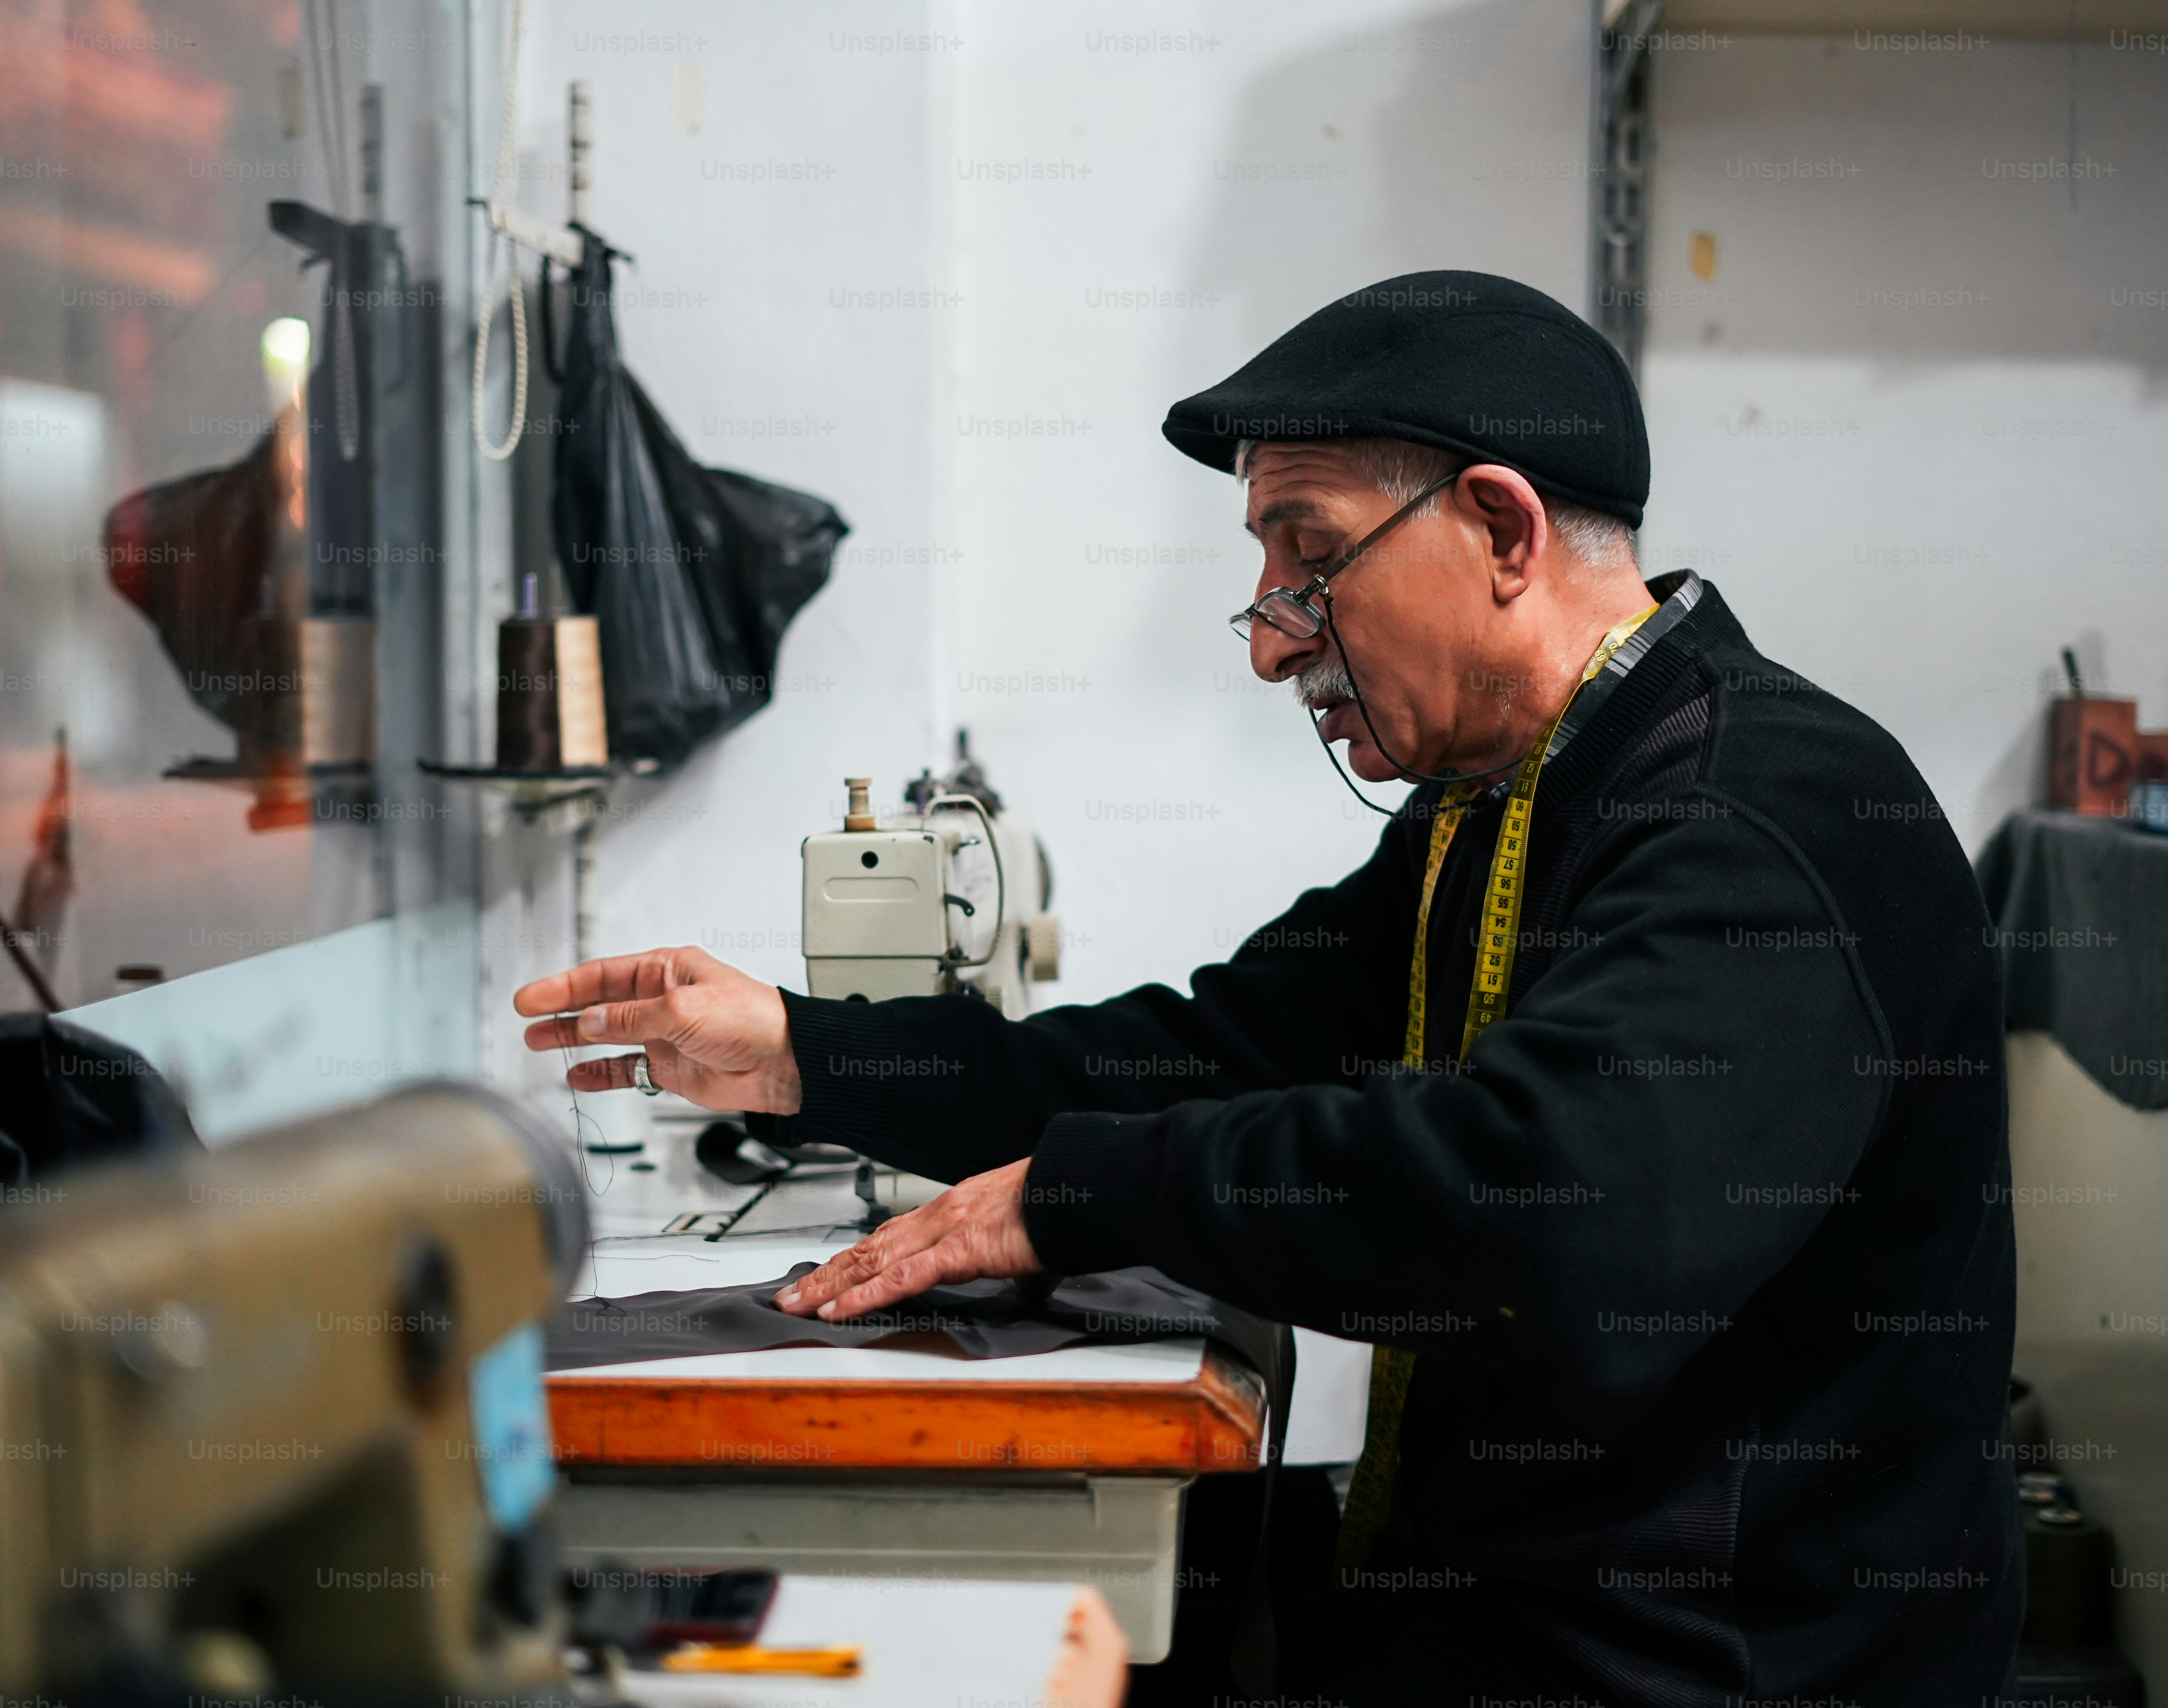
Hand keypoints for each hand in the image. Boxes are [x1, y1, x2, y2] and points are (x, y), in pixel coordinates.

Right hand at [513, 946, 802, 1113]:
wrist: (785, 1063)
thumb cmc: (751, 1020)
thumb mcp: (682, 1010)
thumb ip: (631, 1018)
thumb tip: (591, 1021)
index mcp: (667, 970)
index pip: (602, 975)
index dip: (563, 987)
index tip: (531, 998)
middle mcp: (662, 1000)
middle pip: (599, 1003)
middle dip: (561, 1011)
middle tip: (527, 1021)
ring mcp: (665, 1034)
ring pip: (607, 1036)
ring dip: (574, 1040)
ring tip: (539, 1044)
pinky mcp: (671, 1067)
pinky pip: (626, 1069)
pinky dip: (602, 1073)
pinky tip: (579, 1076)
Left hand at [776, 1158, 1041, 1319]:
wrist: (1080, 1187)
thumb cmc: (1055, 1204)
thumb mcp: (1012, 1225)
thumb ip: (993, 1245)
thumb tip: (994, 1263)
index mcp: (951, 1208)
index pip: (888, 1236)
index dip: (853, 1257)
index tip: (827, 1273)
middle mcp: (939, 1214)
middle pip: (869, 1247)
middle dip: (826, 1272)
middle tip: (790, 1294)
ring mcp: (946, 1230)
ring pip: (872, 1260)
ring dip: (830, 1285)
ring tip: (797, 1304)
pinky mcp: (961, 1250)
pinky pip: (903, 1278)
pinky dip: (866, 1295)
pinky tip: (840, 1309)